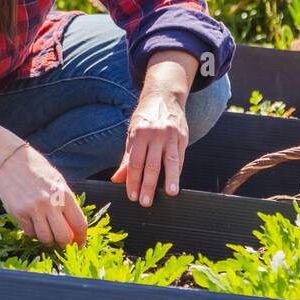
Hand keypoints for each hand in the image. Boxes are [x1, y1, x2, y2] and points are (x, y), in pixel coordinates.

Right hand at [0, 140, 87, 246]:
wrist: (11, 161)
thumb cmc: (37, 170)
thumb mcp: (58, 182)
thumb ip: (66, 204)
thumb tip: (74, 228)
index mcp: (64, 195)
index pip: (79, 224)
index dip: (81, 239)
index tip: (80, 244)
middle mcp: (50, 203)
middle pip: (63, 237)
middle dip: (64, 244)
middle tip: (62, 243)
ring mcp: (33, 209)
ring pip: (45, 238)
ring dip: (48, 240)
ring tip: (46, 232)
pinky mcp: (19, 213)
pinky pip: (30, 233)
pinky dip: (33, 232)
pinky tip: (32, 223)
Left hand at [111, 88, 188, 206]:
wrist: (164, 96)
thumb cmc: (145, 118)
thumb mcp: (132, 134)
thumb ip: (127, 158)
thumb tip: (116, 179)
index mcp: (139, 134)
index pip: (134, 162)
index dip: (133, 180)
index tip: (132, 195)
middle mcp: (155, 134)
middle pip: (151, 164)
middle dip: (148, 185)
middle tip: (146, 202)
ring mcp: (170, 135)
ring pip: (170, 160)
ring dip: (170, 179)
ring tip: (171, 193)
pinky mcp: (183, 136)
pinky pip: (180, 157)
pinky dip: (177, 171)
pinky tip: (175, 182)